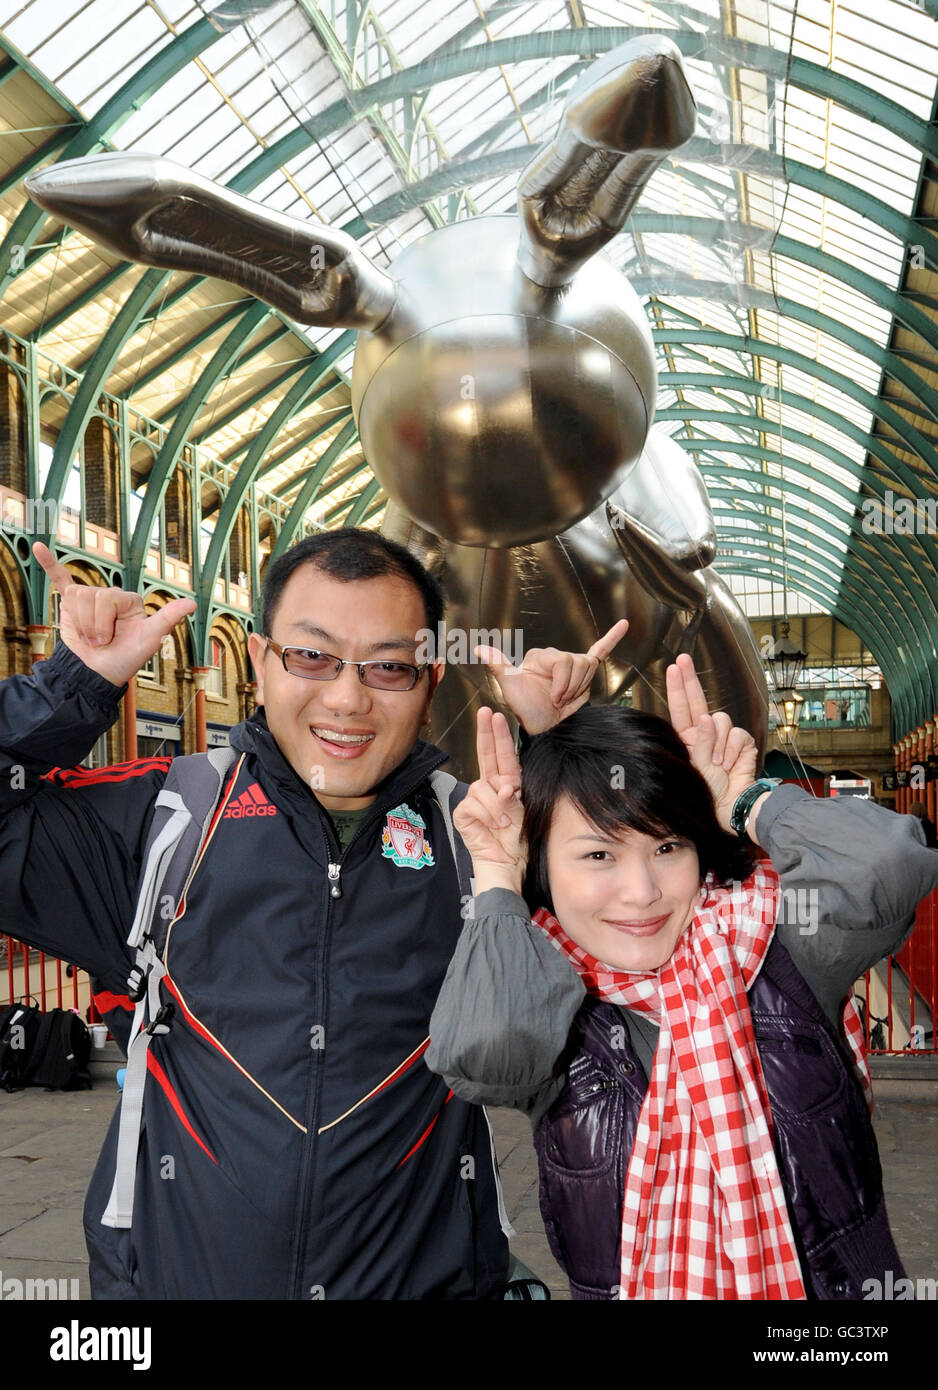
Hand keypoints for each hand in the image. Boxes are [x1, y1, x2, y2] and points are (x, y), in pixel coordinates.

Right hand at [34, 542, 196, 687]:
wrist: (95, 675)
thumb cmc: (123, 660)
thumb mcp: (149, 640)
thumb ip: (167, 618)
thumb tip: (192, 604)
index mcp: (129, 601)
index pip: (108, 597)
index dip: (104, 622)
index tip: (110, 639)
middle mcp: (110, 596)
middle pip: (92, 596)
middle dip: (92, 625)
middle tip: (98, 642)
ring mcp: (90, 599)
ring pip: (75, 597)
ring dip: (79, 624)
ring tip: (88, 638)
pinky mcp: (71, 604)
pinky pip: (60, 579)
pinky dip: (49, 564)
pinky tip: (38, 548)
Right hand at [453, 708, 525, 893]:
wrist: (507, 864)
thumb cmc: (518, 840)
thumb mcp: (523, 814)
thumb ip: (513, 797)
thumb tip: (504, 787)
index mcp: (507, 784)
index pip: (502, 755)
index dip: (498, 735)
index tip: (495, 715)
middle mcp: (490, 788)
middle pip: (486, 755)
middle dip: (486, 733)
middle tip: (485, 713)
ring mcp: (474, 800)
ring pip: (483, 788)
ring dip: (496, 806)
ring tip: (504, 824)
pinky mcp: (463, 814)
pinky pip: (474, 805)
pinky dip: (487, 816)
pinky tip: (493, 827)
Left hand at [478, 619, 627, 734]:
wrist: (545, 728)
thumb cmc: (527, 709)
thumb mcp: (511, 687)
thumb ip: (499, 665)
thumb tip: (479, 647)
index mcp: (540, 656)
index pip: (564, 661)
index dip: (562, 683)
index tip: (552, 697)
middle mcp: (557, 657)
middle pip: (578, 663)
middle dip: (570, 687)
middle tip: (559, 700)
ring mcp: (572, 665)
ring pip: (589, 668)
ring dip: (580, 688)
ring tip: (566, 699)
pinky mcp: (585, 673)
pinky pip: (601, 651)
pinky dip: (612, 639)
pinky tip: (623, 625)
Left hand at [666, 653, 757, 833]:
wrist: (731, 807)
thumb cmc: (707, 791)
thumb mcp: (696, 767)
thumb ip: (701, 742)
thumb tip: (706, 717)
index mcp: (688, 738)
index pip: (681, 708)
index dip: (677, 687)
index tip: (673, 667)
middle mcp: (705, 733)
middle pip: (698, 700)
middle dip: (690, 679)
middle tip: (683, 659)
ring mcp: (724, 737)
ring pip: (721, 720)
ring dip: (718, 742)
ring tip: (717, 764)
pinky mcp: (742, 742)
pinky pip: (737, 734)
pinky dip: (733, 750)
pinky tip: (729, 764)